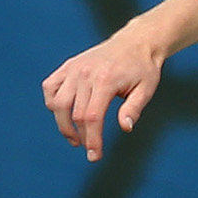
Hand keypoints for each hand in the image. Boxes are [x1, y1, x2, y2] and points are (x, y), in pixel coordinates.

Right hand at [42, 29, 164, 161]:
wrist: (136, 42)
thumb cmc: (143, 68)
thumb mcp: (146, 88)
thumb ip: (134, 108)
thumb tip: (126, 128)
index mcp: (106, 80)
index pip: (92, 117)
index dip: (92, 139)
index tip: (94, 155)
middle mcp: (85, 73)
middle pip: (74, 114)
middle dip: (80, 137)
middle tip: (88, 149)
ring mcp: (74, 68)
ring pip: (57, 103)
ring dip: (63, 124)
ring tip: (75, 137)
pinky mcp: (68, 65)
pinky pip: (50, 87)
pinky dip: (52, 102)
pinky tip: (64, 113)